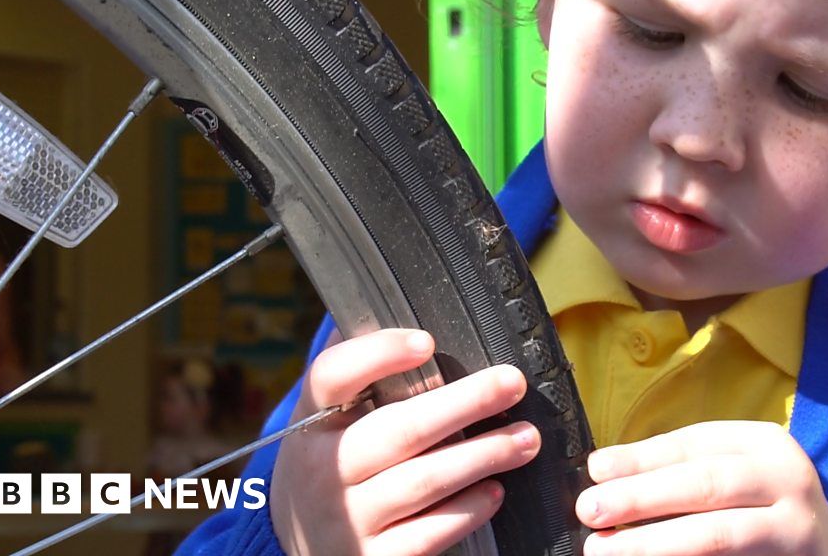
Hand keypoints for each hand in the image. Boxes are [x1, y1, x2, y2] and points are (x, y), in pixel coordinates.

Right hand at [270, 329, 541, 555]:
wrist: (302, 546)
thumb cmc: (334, 462)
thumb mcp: (326, 420)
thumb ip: (356, 371)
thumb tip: (390, 297)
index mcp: (311, 422)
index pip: (332, 376)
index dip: (377, 355)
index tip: (427, 342)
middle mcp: (323, 470)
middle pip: (397, 431)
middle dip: (464, 404)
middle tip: (512, 382)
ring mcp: (347, 519)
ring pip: (422, 483)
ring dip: (483, 456)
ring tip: (526, 439)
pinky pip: (429, 534)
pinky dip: (468, 510)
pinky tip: (496, 491)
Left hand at [575, 421, 827, 554]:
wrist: (821, 547)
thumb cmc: (756, 501)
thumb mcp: (729, 469)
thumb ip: (676, 469)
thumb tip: (602, 475)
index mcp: (765, 444)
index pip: (694, 446)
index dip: (641, 458)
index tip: (595, 470)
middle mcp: (787, 482)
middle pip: (705, 485)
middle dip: (641, 497)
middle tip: (590, 510)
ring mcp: (795, 531)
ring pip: (717, 534)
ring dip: (654, 543)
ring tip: (604, 549)